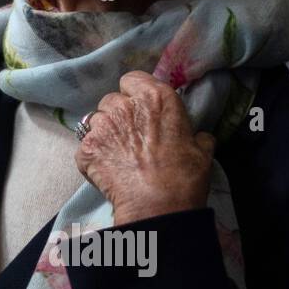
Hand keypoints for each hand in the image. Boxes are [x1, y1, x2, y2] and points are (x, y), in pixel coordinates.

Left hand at [74, 71, 215, 225]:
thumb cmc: (184, 178)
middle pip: (112, 100)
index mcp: (155, 98)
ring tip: (118, 153)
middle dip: (119, 114)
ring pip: (97, 120)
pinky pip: (86, 145)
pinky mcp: (86, 148)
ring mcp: (102, 126)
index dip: (135, 93)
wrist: (157, 208)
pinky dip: (94, 155)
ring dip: (105, 132)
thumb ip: (196, 135)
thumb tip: (197, 136)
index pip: (132, 79)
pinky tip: (107, 169)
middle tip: (131, 135)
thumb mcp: (202, 151)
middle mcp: (124, 105)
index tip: (141, 108)